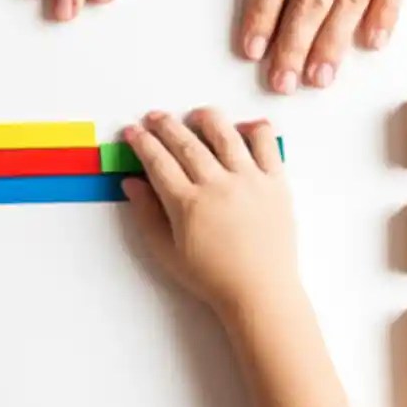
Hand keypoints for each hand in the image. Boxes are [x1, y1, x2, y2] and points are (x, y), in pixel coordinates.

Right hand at [122, 109, 297, 310]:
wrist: (260, 291)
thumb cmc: (212, 277)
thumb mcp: (167, 252)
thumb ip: (146, 214)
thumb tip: (130, 183)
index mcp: (188, 204)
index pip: (158, 161)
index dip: (141, 143)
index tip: (132, 132)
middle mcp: (218, 186)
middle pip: (186, 142)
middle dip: (165, 125)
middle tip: (154, 117)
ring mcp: (249, 181)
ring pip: (224, 134)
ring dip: (205, 118)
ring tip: (195, 115)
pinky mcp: (276, 182)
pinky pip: (266, 144)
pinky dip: (254, 129)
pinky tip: (241, 128)